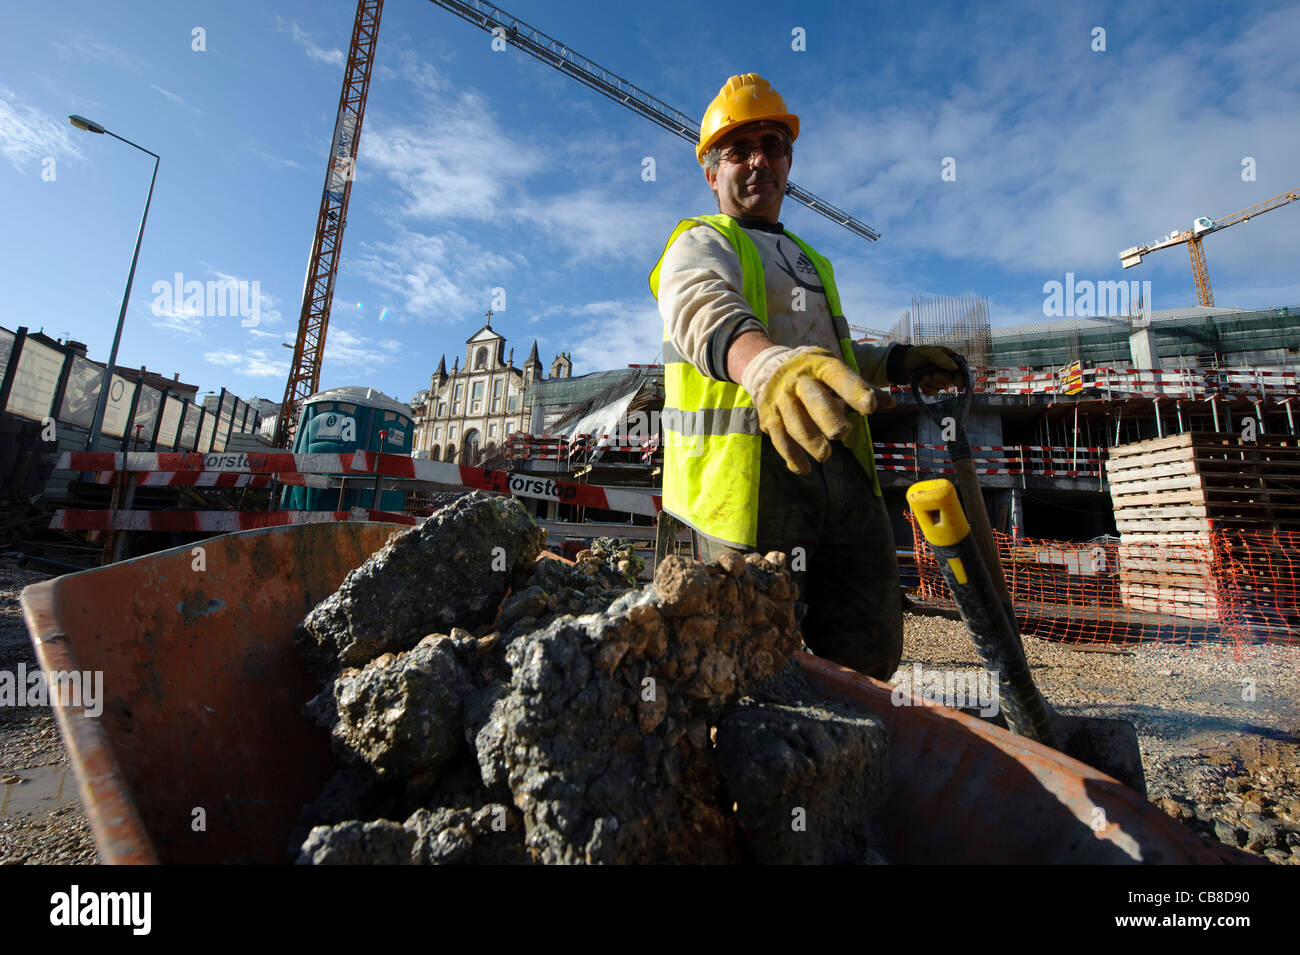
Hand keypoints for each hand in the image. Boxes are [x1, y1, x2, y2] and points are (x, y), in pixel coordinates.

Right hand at [743, 346, 893, 473]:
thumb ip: (861, 388)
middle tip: (842, 434)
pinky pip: (779, 438)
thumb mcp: (835, 371)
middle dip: (827, 416)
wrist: (767, 366)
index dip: (855, 390)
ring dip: (809, 440)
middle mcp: (798, 380)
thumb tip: (891, 403)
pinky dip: (791, 455)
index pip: (839, 376)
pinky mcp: (769, 417)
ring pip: (794, 422)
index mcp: (820, 366)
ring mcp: (781, 399)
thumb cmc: (812, 373)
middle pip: (813, 398)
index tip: (871, 406)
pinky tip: (803, 469)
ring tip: (825, 455)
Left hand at [904, 345, 964, 394]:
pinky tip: (921, 382)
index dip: (962, 377)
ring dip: (930, 382)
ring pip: (942, 387)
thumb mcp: (928, 352)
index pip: (962, 370)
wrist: (903, 364)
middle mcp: (949, 370)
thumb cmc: (917, 355)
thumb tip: (955, 368)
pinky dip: (926, 388)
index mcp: (951, 359)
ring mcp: (941, 380)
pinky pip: (933, 392)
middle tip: (929, 374)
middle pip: (951, 381)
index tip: (957, 381)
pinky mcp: (934, 387)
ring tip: (923, 375)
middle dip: (939, 379)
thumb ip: (941, 358)